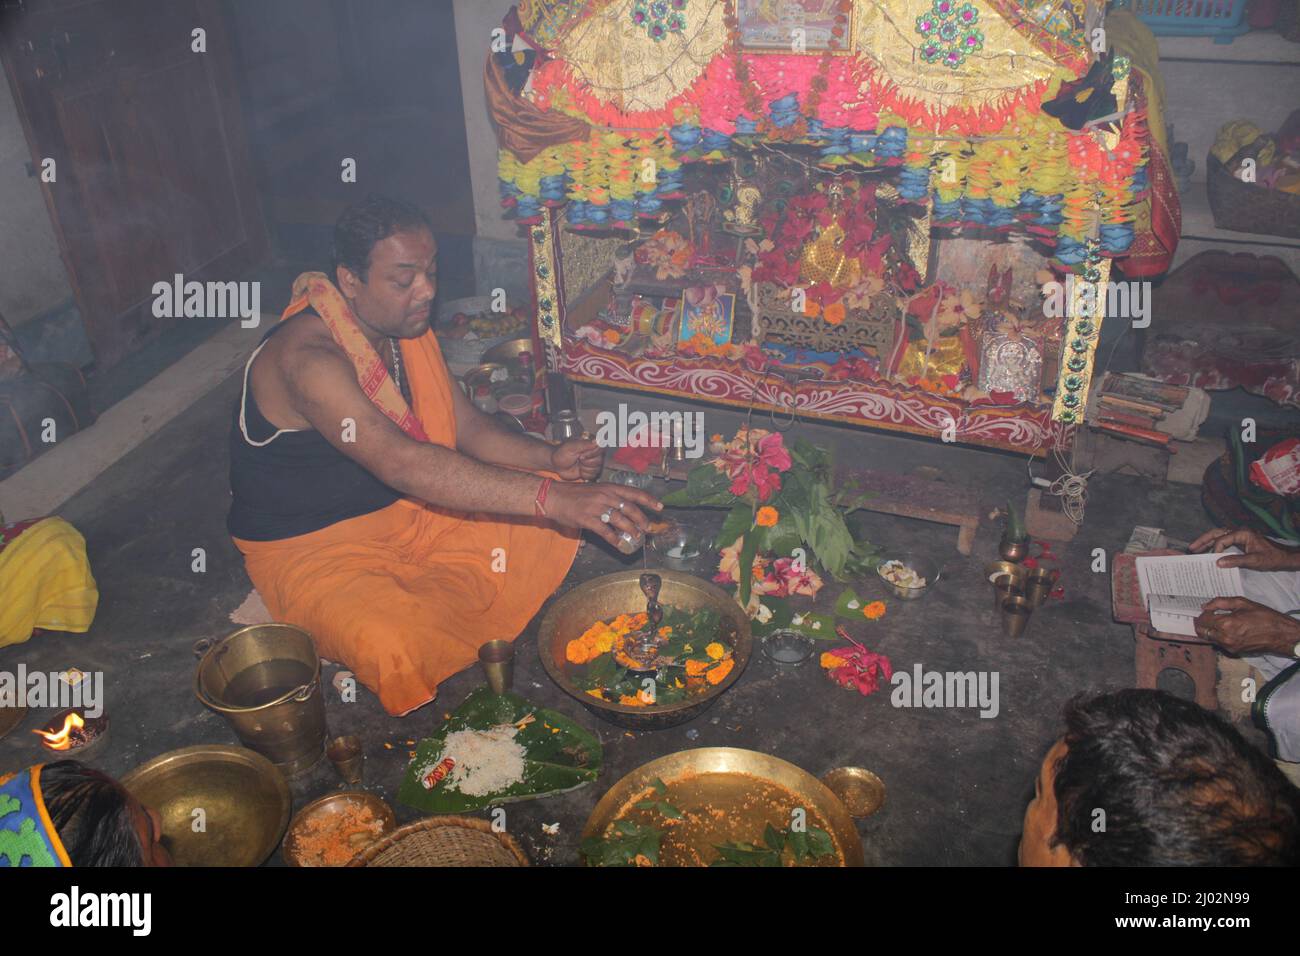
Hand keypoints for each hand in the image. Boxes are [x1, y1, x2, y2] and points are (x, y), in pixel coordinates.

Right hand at [546, 481, 661, 548]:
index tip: (660, 507)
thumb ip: (611, 498)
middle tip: (648, 529)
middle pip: (631, 508)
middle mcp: (605, 495)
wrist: (554, 496)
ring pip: (620, 520)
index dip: (649, 500)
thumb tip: (626, 510)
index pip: (634, 492)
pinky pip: (605, 531)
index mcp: (609, 487)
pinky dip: (614, 539)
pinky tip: (620, 544)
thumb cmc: (575, 494)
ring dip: (631, 531)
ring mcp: (596, 507)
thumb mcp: (596, 490)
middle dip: (642, 520)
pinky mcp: (587, 519)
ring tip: (636, 538)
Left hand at [550, 438, 603, 481]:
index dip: (592, 454)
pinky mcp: (591, 470)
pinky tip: (579, 470)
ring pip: (597, 468)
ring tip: (578, 464)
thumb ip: (584, 444)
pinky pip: (593, 475)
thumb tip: (596, 441)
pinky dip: (585, 474)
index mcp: (590, 443)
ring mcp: (593, 462)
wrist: (556, 465)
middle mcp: (594, 452)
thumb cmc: (561, 453)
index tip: (581, 456)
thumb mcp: (570, 446)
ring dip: (585, 468)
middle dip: (587, 462)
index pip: (600, 448)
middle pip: (600, 460)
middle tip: (578, 459)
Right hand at [1189, 527, 1299, 571]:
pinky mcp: (1241, 540)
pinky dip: (1215, 544)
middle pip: (1216, 532)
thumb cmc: (1272, 558)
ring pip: (1219, 535)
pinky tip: (1209, 551)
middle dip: (1203, 540)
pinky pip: (1224, 540)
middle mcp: (1239, 531)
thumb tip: (1217, 562)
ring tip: (1195, 549)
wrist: (1285, 557)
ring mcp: (1239, 535)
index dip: (1215, 550)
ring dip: (1207, 541)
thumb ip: (1235, 560)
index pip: (1222, 540)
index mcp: (1242, 533)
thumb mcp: (1254, 561)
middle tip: (1191, 548)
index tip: (1211, 561)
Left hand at [1193, 597, 1299, 656]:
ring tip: (1218, 622)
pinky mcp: (1234, 652)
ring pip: (1209, 638)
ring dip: (1209, 630)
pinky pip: (1219, 643)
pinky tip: (1226, 629)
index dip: (1202, 614)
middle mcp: (1224, 637)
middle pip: (1201, 632)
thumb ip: (1220, 603)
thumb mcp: (1242, 603)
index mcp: (1226, 624)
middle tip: (1207, 617)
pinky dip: (1218, 636)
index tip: (1207, 610)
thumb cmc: (1264, 617)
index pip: (1202, 620)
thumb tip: (1205, 606)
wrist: (1280, 635)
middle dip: (1201, 623)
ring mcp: (1229, 646)